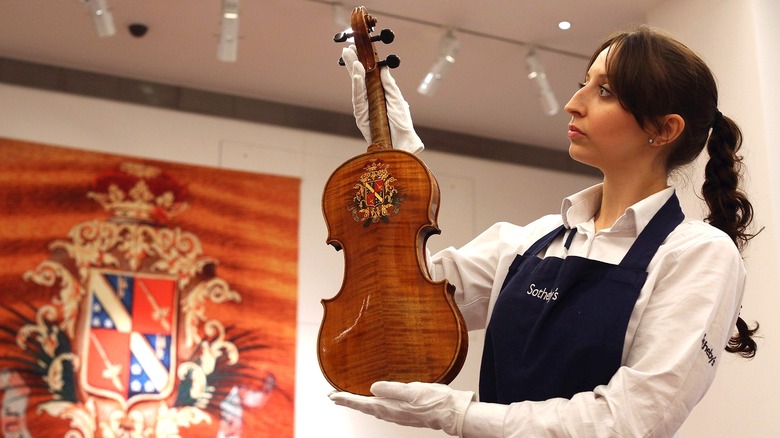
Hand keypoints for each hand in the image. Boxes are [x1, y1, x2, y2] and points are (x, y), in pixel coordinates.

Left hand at [329, 381, 474, 435]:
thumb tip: (372, 387)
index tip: (332, 395)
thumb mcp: (413, 390)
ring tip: (348, 399)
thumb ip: (392, 388)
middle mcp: (391, 413)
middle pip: (363, 407)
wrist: (452, 413)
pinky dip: (372, 405)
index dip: (346, 399)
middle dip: (348, 401)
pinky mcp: (405, 414)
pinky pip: (382, 410)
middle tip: (333, 397)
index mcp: (390, 407)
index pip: (362, 403)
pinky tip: (374, 402)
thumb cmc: (435, 401)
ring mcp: (398, 415)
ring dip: (358, 403)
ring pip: (372, 409)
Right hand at [342, 45, 424, 153]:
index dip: (364, 62)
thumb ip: (389, 86)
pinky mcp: (361, 118)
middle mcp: (370, 100)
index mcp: (379, 95)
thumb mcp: (397, 100)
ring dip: (355, 72)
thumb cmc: (402, 125)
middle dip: (354, 64)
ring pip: (357, 87)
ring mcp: (365, 109)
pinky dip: (357, 87)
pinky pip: (358, 100)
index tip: (359, 48)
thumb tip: (384, 69)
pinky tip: (357, 75)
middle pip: (360, 79)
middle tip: (348, 49)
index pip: (369, 76)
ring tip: (352, 58)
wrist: (403, 144)